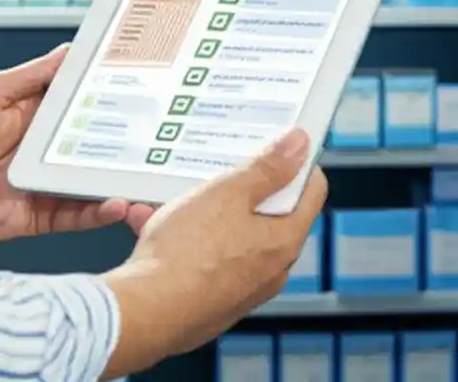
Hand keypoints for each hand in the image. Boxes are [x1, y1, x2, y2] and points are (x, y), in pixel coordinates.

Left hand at [0, 45, 136, 245]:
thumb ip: (33, 75)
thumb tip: (70, 50)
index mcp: (31, 119)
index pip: (79, 109)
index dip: (108, 101)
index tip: (142, 90)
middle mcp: (40, 154)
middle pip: (92, 148)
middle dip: (124, 144)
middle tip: (159, 137)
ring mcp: (41, 186)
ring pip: (90, 184)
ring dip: (118, 182)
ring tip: (147, 178)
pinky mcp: (36, 218)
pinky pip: (75, 216)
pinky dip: (99, 212)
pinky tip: (118, 202)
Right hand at [101, 130, 326, 376]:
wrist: (145, 312)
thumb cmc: (186, 254)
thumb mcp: (226, 193)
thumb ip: (266, 168)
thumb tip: (299, 146)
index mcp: (284, 241)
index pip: (311, 193)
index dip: (298, 165)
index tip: (279, 148)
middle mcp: (271, 271)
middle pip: (271, 217)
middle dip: (245, 190)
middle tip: (222, 172)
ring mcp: (242, 290)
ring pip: (232, 238)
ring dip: (208, 215)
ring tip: (176, 199)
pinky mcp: (213, 303)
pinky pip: (207, 261)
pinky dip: (188, 242)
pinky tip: (156, 227)